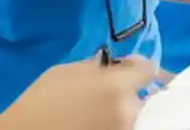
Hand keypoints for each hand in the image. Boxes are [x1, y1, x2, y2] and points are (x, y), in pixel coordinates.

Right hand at [0, 55, 152, 129]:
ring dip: (126, 110)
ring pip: (136, 116)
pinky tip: (100, 119)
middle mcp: (127, 112)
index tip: (128, 66)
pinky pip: (123, 128)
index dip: (138, 66)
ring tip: (105, 107)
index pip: (147, 70)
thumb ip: (98, 67)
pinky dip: (116, 123)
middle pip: (144, 97)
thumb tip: (115, 66)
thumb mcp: (68, 71)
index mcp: (117, 87)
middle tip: (116, 90)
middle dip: (133, 91)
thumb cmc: (41, 100)